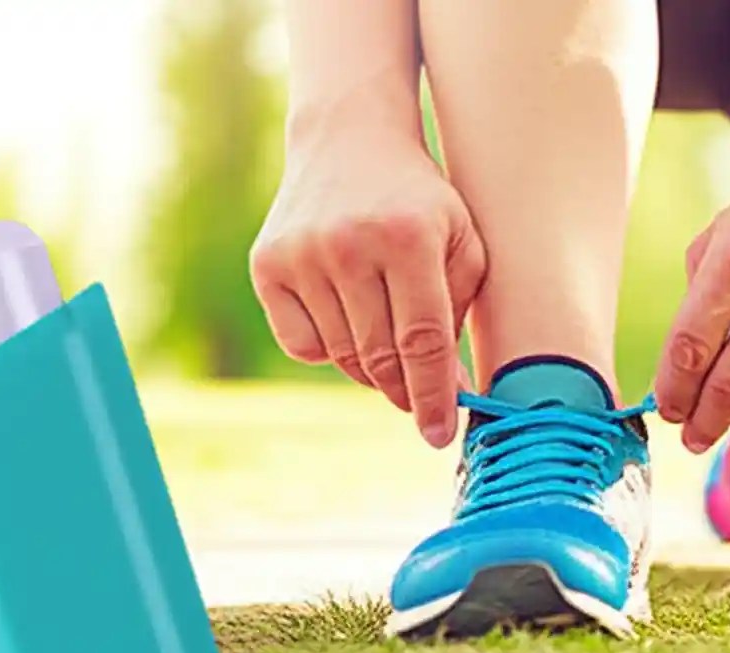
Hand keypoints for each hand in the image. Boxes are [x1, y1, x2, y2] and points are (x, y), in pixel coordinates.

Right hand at [250, 110, 485, 447]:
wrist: (349, 140)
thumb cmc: (419, 201)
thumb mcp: (461, 240)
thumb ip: (461, 313)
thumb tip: (449, 393)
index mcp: (407, 236)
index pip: (423, 341)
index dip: (434, 396)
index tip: (439, 435)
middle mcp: (348, 244)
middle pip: (380, 357)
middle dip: (405, 392)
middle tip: (419, 401)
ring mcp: (301, 254)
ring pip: (341, 356)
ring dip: (370, 366)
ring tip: (386, 335)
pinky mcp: (267, 265)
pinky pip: (301, 345)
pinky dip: (328, 348)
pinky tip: (347, 314)